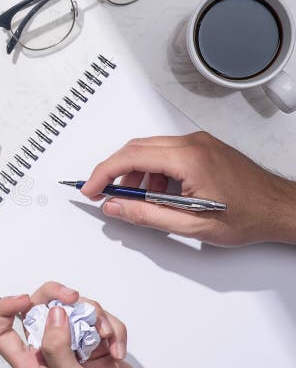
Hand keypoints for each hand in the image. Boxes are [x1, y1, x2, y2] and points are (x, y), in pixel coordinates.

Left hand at [0, 282, 182, 367]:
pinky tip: (117, 351)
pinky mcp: (98, 343)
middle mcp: (51, 352)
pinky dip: (112, 329)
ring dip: (94, 316)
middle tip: (72, 297)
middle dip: (57, 297)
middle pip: (40, 308)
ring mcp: (75, 345)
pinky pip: (100, 320)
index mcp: (33, 365)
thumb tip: (53, 315)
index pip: (3, 332)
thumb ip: (58, 350)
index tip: (24, 299)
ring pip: (74, 309)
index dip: (6, 310)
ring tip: (105, 336)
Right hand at [80, 131, 295, 245]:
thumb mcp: (190, 225)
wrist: (279, 208)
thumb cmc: (247, 216)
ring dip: (135, 172)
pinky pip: (166, 152)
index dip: (103, 174)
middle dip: (114, 172)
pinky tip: (157, 192)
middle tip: (103, 194)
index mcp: (188, 159)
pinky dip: (152, 170)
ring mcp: (198, 142)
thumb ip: (146, 215)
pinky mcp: (202, 147)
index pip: (130, 157)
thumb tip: (116, 207)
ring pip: (149, 149)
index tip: (90, 189)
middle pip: (136, 148)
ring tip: (136, 199)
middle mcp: (192, 143)